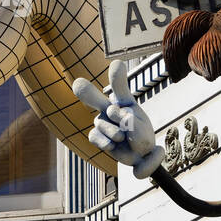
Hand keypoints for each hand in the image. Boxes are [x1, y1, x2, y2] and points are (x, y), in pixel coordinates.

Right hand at [72, 60, 164, 179]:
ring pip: (100, 123)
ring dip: (114, 132)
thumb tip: (111, 111)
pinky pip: (94, 136)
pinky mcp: (96, 135)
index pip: (118, 86)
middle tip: (78, 84)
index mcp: (123, 101)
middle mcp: (109, 108)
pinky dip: (104, 142)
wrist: (139, 157)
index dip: (116, 75)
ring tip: (123, 137)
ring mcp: (102, 121)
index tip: (117, 63)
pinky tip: (112, 145)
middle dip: (85, 91)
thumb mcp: (141, 125)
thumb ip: (128, 118)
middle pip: (93, 96)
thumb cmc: (141, 137)